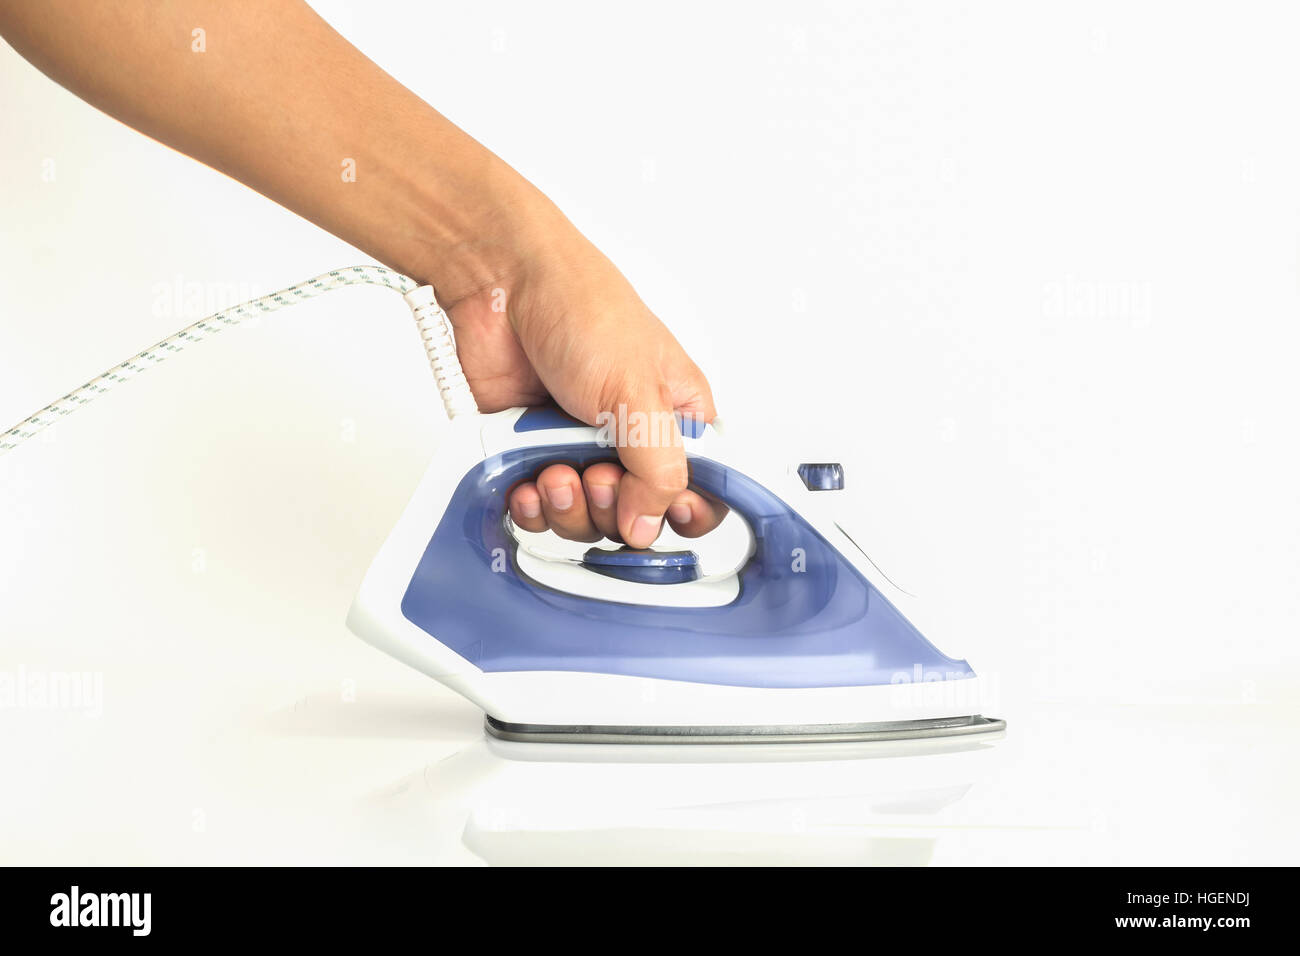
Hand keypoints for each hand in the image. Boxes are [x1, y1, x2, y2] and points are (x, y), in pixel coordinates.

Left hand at [439, 223, 726, 547]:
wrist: (500, 285)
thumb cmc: (581, 308)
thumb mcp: (636, 389)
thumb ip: (656, 464)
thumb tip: (649, 524)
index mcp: (676, 416)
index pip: (700, 489)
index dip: (683, 513)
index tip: (661, 514)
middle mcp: (631, 438)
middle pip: (636, 516)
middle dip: (610, 508)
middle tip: (596, 473)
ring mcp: (580, 447)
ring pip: (584, 519)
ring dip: (568, 507)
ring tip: (555, 470)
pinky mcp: (532, 452)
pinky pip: (537, 509)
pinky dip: (532, 506)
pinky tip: (527, 482)